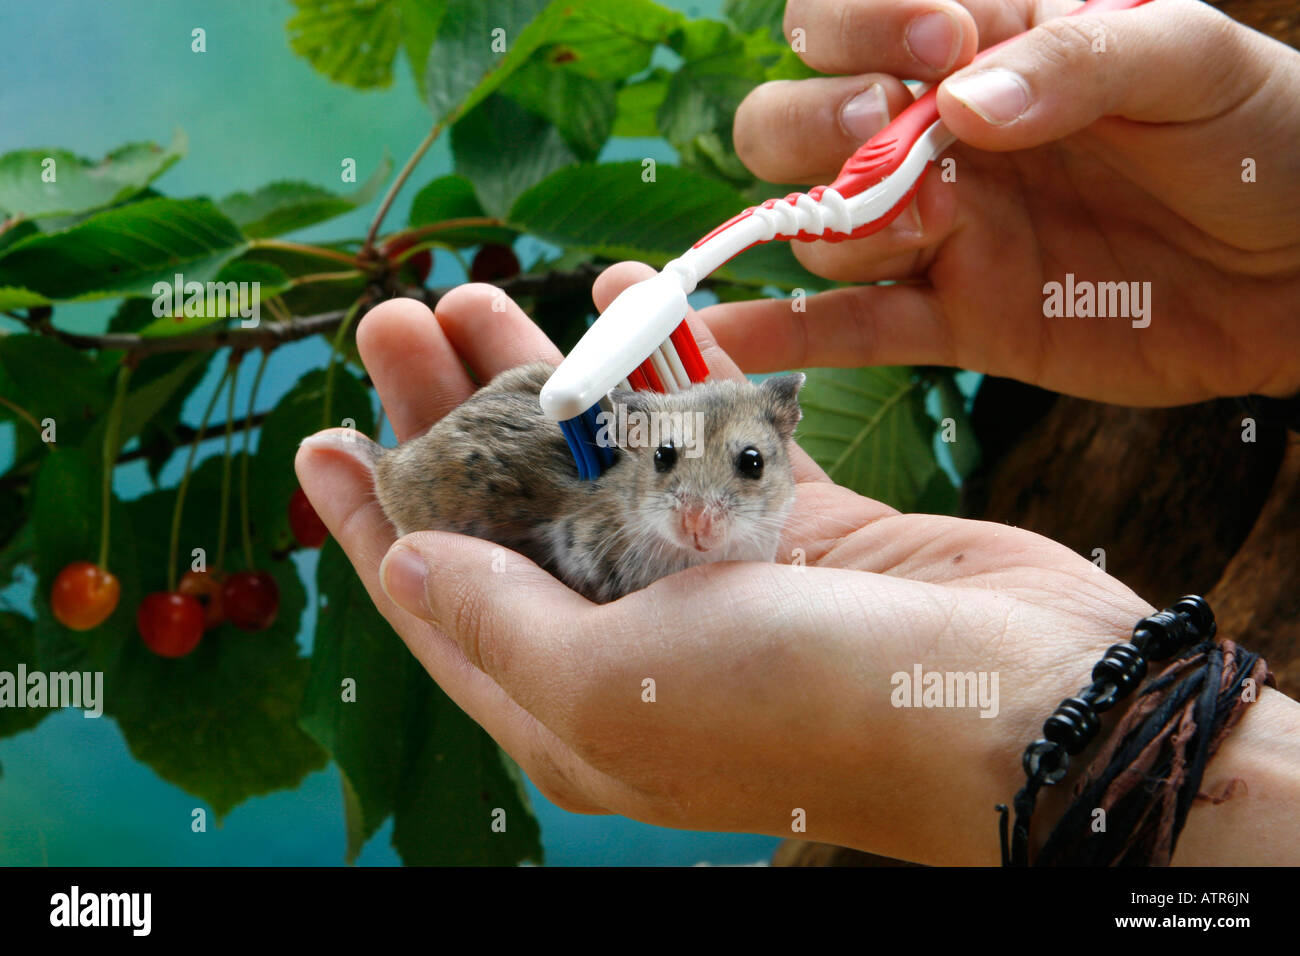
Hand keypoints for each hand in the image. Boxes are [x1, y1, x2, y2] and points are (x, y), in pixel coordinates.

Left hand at [297, 263, 1186, 864]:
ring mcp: (716, 579)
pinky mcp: (795, 526)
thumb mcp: (619, 689)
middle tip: (400, 322)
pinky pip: (706, 435)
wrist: (1023, 704)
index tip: (320, 440)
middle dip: (449, 419)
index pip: (445, 605)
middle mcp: (635, 642)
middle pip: (516, 515)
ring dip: (545, 379)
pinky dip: (665, 371)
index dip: (375, 524)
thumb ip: (499, 627)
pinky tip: (622, 304)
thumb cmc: (809, 711)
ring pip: (604, 463)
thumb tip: (408, 565)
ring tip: (482, 296)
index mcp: (573, 704)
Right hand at [711, 0, 1299, 404]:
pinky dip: (782, 337)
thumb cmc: (1262, 134)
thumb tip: (961, 98)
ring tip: (927, 230)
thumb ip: (1077, 60)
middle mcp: (937, 139)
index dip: (863, 26)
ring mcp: (940, 234)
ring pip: (816, 226)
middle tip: (886, 135)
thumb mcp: (1189, 59)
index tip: (938, 46)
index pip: (858, 15)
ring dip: (834, 227)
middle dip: (816, 124)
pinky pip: (849, 329)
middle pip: (797, 122)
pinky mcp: (957, 321)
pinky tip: (722, 343)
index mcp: (986, 46)